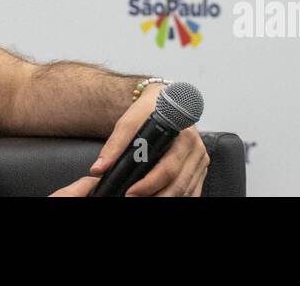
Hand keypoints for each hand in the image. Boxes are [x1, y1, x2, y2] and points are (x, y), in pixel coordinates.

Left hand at [49, 84, 209, 196]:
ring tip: (144, 201)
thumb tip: (98, 169)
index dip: (148, 185)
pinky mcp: (201, 166)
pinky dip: (178, 198)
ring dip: (166, 199)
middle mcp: (195, 148)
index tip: (130, 193)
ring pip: (186, 190)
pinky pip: (193, 190)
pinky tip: (161, 197)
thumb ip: (114, 146)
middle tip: (132, 199)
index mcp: (182, 136)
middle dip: (155, 197)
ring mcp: (201, 158)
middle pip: (178, 184)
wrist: (164, 98)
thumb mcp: (128, 122)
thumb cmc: (148, 109)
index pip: (167, 168)